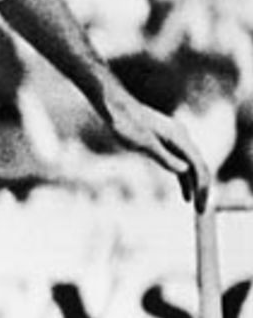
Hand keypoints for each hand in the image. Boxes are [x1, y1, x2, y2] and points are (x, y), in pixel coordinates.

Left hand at [105, 89, 210, 207]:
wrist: (114, 106)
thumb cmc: (125, 124)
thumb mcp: (144, 144)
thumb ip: (164, 157)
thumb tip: (185, 171)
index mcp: (179, 137)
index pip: (198, 166)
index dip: (202, 187)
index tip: (199, 206)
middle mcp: (181, 136)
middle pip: (199, 166)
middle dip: (201, 189)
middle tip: (200, 211)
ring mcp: (175, 138)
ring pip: (191, 164)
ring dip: (194, 185)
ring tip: (195, 205)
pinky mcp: (166, 140)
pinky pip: (181, 161)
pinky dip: (184, 177)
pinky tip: (184, 192)